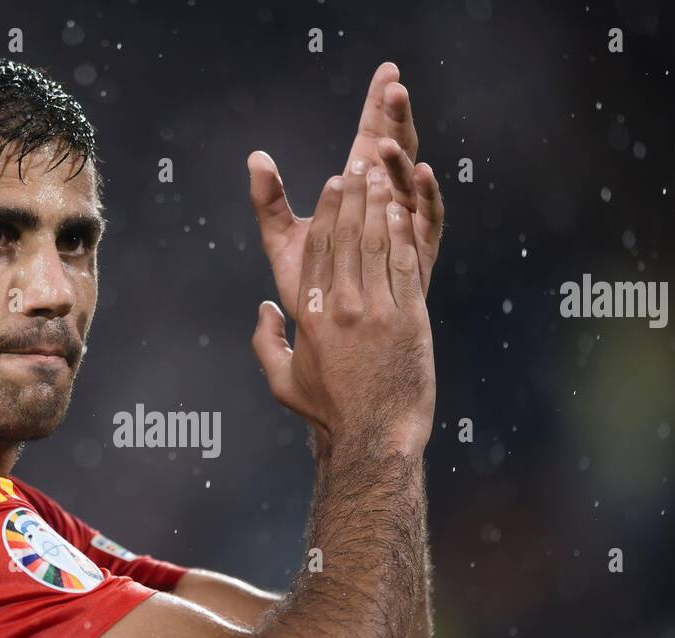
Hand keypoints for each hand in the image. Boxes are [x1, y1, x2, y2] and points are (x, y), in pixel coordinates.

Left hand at [248, 63, 444, 311]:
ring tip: (388, 138)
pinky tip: (422, 173)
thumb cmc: (314, 289)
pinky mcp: (419, 255)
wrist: (331, 339)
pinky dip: (427, 196)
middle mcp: (387, 203)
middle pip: (396, 150)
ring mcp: (406, 227)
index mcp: (360, 191)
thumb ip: (270, 202)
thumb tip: (255, 158)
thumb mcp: (284, 242)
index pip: (371, 137)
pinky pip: (428, 221)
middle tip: (394, 86)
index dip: (379, 105)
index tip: (387, 72)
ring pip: (411, 181)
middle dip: (397, 117)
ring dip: (404, 155)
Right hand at [251, 163, 436, 457]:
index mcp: (310, 316)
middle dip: (353, 195)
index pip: (318, 250)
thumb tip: (264, 310)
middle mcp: (341, 306)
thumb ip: (265, 343)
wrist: (375, 436)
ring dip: (379, 204)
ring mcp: (377, 310)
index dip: (326, 211)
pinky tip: (403, 211)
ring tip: (383, 175)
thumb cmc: (329, 413)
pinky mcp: (409, 319)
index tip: (333, 185)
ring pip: (376, 243)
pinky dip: (402, 234)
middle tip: (358, 164)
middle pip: (347, 236)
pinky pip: (404, 265)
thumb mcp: (283, 382)